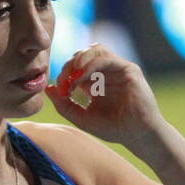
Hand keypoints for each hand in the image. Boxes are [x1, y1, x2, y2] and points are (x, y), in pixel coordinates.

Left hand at [44, 42, 166, 149]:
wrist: (137, 135)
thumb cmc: (113, 128)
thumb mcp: (82, 118)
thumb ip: (64, 104)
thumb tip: (47, 88)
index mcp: (94, 81)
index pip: (74, 66)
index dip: (63, 75)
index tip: (59, 91)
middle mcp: (105, 72)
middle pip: (82, 54)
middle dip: (68, 66)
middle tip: (63, 83)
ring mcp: (117, 69)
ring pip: (95, 49)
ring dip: (79, 60)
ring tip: (72, 77)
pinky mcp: (128, 69)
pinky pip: (106, 57)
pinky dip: (91, 65)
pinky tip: (82, 79)